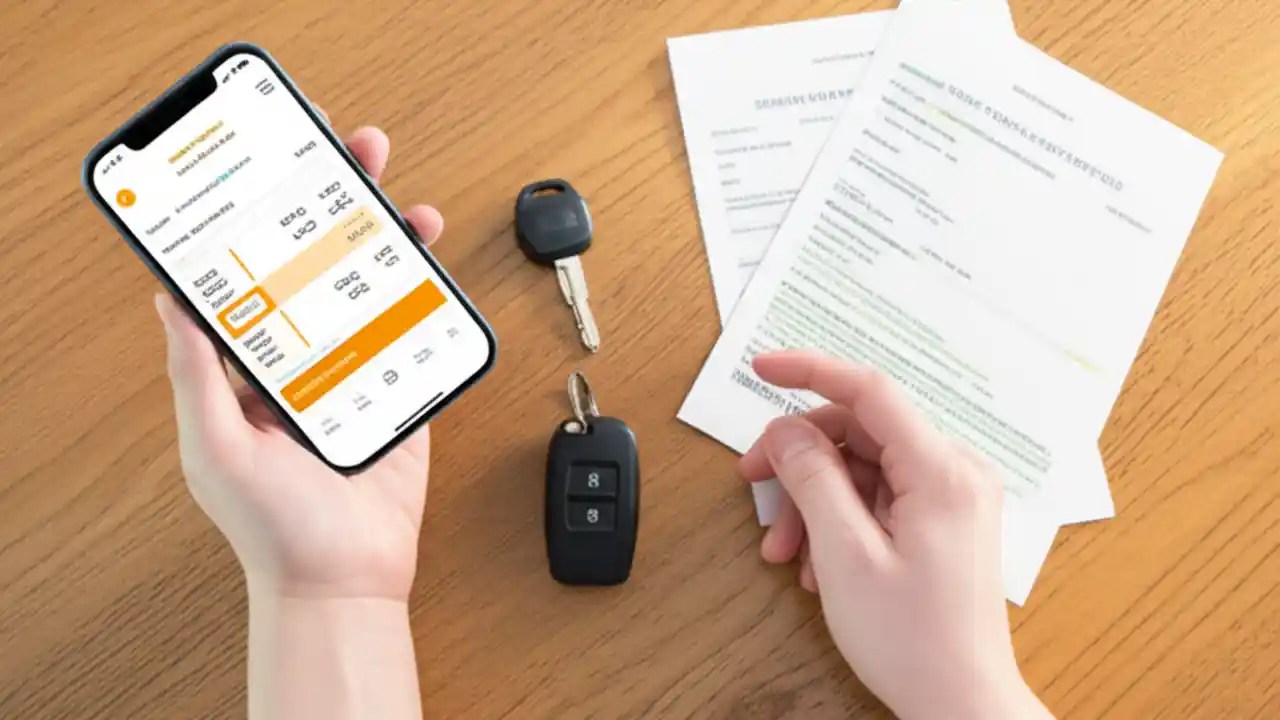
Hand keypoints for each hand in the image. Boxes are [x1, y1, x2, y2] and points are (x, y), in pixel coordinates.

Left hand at [156, 125, 443, 602]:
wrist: (345, 580)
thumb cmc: (272, 526)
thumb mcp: (215, 447)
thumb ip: (197, 375)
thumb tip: (168, 299)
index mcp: (249, 361)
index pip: (253, 267)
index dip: (262, 210)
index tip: (272, 160)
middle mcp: (302, 352)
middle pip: (319, 256)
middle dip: (335, 196)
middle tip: (348, 148)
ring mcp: (353, 366)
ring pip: (371, 281)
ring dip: (386, 232)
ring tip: (398, 194)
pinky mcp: (399, 387)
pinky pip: (414, 327)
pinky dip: (425, 289)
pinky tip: (429, 259)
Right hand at [738, 351, 1051, 719]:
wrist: (962, 704)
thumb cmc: (914, 641)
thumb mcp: (846, 556)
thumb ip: (813, 480)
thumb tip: (787, 431)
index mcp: (941, 471)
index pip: (869, 392)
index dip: (810, 370)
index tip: (763, 367)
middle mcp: (955, 473)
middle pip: (860, 432)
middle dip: (801, 458)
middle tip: (753, 483)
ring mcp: (951, 497)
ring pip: (863, 468)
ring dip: (815, 500)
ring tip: (785, 551)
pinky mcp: (942, 520)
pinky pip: (879, 497)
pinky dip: (840, 520)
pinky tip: (818, 564)